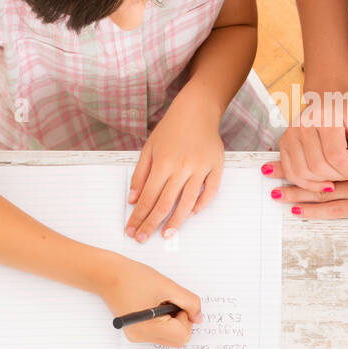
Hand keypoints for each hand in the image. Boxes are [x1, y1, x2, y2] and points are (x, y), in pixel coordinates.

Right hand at [99, 254, 202, 347]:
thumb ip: (189, 302)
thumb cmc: (134, 277)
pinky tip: (152, 304)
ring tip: (158, 301)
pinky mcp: (135, 331)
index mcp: (149, 329)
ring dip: (171, 319)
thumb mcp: (168, 286)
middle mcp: (142, 337)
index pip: (183, 335)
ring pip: (169, 335)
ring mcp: (137, 336)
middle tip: (168, 301)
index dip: (185, 317)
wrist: (107, 274)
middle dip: (180, 320)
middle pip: (177, 339)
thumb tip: (199, 318)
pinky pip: (159, 331)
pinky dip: (163, 320)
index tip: (175, 301)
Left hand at [126, 96, 224, 241]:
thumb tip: (132, 200)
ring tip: (166, 234)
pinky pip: (210, 192)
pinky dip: (201, 205)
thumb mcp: (149, 148)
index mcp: (163, 163)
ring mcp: (201, 168)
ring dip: (175, 221)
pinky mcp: (216, 167)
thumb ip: (140, 175)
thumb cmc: (171, 128)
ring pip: (187, 202)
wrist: (197, 110)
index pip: (148, 197)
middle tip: (143, 238)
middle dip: (151, 224)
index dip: (138, 216)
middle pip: (165, 204)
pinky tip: (190, 215)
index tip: (132, 230)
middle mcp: (182, 168)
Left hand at [266, 121, 347, 221]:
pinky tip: (297, 209)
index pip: (328, 147)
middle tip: (268, 172)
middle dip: (291, 170)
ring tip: (275, 192)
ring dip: (296, 191)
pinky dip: (314, 211)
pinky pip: (334, 211)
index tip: (287, 144)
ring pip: (320, 192)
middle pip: (316, 169)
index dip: (306, 146)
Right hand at [276, 81, 347, 192]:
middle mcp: (304, 123)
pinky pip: (291, 172)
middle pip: (319, 166)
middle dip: (338, 177)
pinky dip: (305, 183)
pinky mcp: (284, 142)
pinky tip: (321, 183)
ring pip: (304, 172)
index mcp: (326, 115)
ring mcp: (291, 132)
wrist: (328, 95)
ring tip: (337, 176)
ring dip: (323, 181)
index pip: (336, 156)